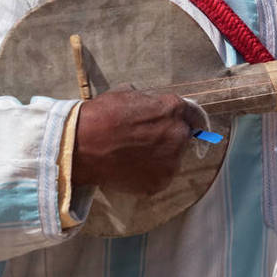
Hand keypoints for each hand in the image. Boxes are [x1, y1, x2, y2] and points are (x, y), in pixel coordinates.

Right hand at [73, 87, 207, 194]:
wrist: (81, 146)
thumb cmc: (101, 115)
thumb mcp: (128, 94)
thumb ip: (150, 102)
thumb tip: (155, 106)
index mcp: (173, 110)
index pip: (194, 115)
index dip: (187, 119)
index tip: (186, 125)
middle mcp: (178, 135)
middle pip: (182, 137)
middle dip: (169, 138)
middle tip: (145, 142)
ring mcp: (171, 161)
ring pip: (172, 159)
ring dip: (159, 158)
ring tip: (133, 156)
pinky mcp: (161, 182)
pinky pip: (160, 176)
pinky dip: (149, 174)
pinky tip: (130, 168)